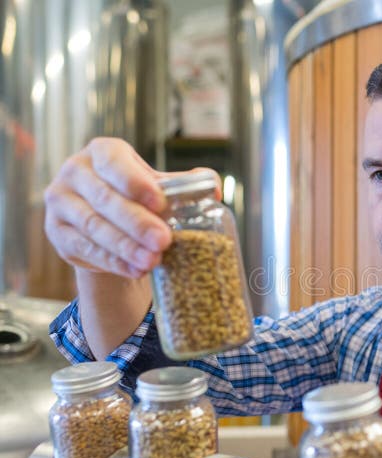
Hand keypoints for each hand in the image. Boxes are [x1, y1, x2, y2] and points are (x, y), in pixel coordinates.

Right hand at [44, 137, 219, 277]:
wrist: (105, 220)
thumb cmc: (137, 196)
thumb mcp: (159, 185)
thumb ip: (187, 184)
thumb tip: (213, 189)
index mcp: (103, 152)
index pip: (115, 163)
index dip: (136, 182)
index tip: (159, 202)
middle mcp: (76, 172)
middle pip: (106, 199)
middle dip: (136, 222)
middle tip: (163, 240)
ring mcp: (61, 202)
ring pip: (94, 226)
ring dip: (125, 246)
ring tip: (152, 261)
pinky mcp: (57, 231)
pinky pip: (85, 248)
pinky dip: (112, 261)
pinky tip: (135, 270)